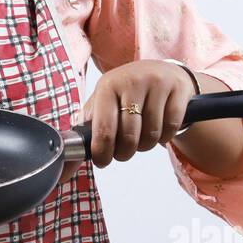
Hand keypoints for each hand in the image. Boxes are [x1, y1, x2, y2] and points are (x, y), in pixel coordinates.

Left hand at [58, 60, 197, 180]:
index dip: (103, 152)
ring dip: (145, 145)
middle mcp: (131, 81)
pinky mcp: (178, 89)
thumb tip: (64, 170)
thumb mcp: (102, 104)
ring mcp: (156, 83)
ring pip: (151, 134)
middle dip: (125, 153)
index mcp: (107, 86)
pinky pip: (171, 127)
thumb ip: (84, 133)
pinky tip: (159, 129)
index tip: (103, 161)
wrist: (160, 71)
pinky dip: (165, 137)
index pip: (103, 129)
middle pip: (128, 136)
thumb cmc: (124, 94)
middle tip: (124, 152)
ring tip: (141, 137)